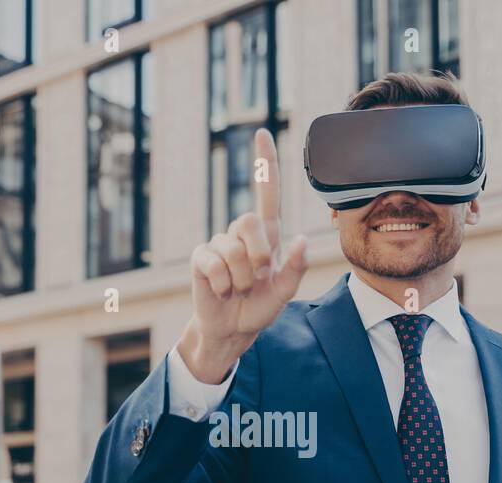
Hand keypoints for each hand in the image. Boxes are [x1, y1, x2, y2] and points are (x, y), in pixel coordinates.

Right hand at [179, 128, 307, 383]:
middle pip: (249, 221)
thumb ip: (295, 268)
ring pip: (233, 249)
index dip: (265, 164)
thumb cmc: (259, 307)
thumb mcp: (284, 292)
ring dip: (241, 278)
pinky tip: (222, 291)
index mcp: (266, 235)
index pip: (267, 193)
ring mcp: (219, 244)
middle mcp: (241, 234)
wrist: (232, 329)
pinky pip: (214, 264)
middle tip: (257, 278)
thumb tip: (301, 240)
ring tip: (239, 289)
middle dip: (258, 255)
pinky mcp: (201, 258)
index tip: (262, 134)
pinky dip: (223, 284)